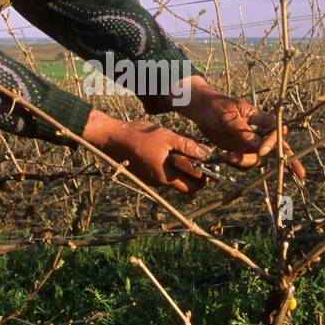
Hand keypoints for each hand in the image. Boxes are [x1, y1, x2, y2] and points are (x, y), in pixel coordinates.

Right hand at [82, 109, 210, 195]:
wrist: (115, 139)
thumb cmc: (141, 137)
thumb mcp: (168, 137)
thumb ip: (188, 146)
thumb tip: (207, 152)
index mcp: (166, 176)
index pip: (192, 186)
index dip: (204, 177)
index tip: (210, 164)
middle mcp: (160, 182)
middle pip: (186, 186)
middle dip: (196, 176)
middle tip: (201, 161)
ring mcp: (152, 179)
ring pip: (176, 178)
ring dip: (184, 168)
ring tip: (184, 150)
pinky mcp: (147, 174)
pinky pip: (165, 173)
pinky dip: (172, 165)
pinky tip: (170, 149)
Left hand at [182, 76, 305, 179]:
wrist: (200, 110)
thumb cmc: (216, 106)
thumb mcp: (229, 117)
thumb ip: (244, 132)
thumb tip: (259, 147)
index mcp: (259, 118)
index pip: (276, 130)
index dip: (273, 142)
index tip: (260, 150)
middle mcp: (258, 132)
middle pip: (277, 148)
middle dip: (289, 160)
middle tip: (300, 174)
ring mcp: (249, 143)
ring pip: (260, 159)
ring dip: (248, 162)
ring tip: (230, 157)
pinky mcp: (239, 151)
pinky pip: (245, 163)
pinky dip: (238, 164)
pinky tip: (226, 158)